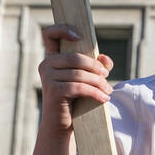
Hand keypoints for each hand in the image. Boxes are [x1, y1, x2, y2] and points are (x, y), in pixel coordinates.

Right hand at [38, 23, 113, 137]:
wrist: (61, 125)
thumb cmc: (74, 99)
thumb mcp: (86, 79)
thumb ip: (97, 65)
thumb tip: (105, 59)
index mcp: (52, 57)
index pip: (49, 34)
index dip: (62, 29)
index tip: (79, 37)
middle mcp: (46, 64)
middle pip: (76, 57)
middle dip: (95, 67)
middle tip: (106, 76)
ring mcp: (47, 77)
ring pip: (80, 74)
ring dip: (99, 82)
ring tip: (108, 91)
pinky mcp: (53, 91)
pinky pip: (79, 87)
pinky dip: (95, 92)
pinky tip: (104, 99)